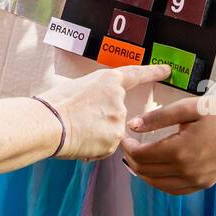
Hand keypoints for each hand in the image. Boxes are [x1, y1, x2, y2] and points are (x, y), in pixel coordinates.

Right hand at [39, 64, 171, 161]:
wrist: (48, 123)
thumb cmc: (55, 103)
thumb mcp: (77, 88)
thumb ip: (95, 96)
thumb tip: (94, 110)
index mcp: (109, 81)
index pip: (136, 74)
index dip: (152, 71)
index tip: (167, 70)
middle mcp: (118, 100)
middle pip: (115, 111)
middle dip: (100, 118)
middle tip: (78, 119)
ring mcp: (118, 122)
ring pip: (110, 130)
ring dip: (96, 133)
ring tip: (76, 130)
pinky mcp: (114, 141)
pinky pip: (106, 146)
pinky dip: (94, 146)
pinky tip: (80, 141)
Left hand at [120, 75, 215, 194]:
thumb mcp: (188, 108)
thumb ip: (158, 118)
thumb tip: (132, 125)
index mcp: (181, 150)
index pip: (142, 156)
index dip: (128, 148)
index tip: (123, 138)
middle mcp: (187, 170)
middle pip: (147, 172)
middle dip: (132, 160)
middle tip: (127, 147)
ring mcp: (196, 180)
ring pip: (158, 185)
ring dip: (143, 174)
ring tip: (137, 159)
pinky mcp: (204, 184)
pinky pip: (174, 190)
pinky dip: (160, 183)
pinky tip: (156, 172)